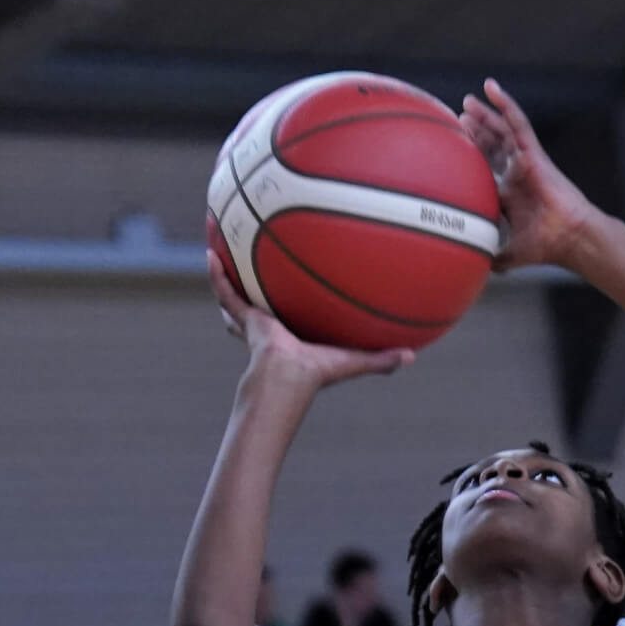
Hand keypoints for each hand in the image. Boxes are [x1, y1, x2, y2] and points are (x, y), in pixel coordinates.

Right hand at [208, 250, 413, 389]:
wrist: (286, 380)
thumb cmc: (317, 374)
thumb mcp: (352, 361)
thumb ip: (380, 358)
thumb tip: (414, 356)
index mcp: (294, 334)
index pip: (291, 315)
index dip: (291, 303)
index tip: (294, 283)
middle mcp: (271, 326)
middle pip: (259, 302)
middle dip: (254, 284)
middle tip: (253, 257)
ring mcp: (253, 321)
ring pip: (236, 296)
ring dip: (227, 274)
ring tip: (220, 245)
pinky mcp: (243, 318)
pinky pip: (226, 293)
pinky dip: (217, 276)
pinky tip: (210, 254)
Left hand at [460, 78, 602, 270]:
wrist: (568, 238)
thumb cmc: (545, 246)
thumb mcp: (509, 254)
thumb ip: (491, 256)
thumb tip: (471, 268)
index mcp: (511, 193)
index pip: (489, 169)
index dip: (474, 157)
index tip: (455, 146)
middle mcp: (518, 174)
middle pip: (494, 145)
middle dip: (478, 131)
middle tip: (460, 116)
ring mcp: (526, 161)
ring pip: (503, 130)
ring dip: (486, 114)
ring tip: (468, 101)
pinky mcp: (534, 153)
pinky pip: (518, 123)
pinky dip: (505, 104)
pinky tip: (491, 88)